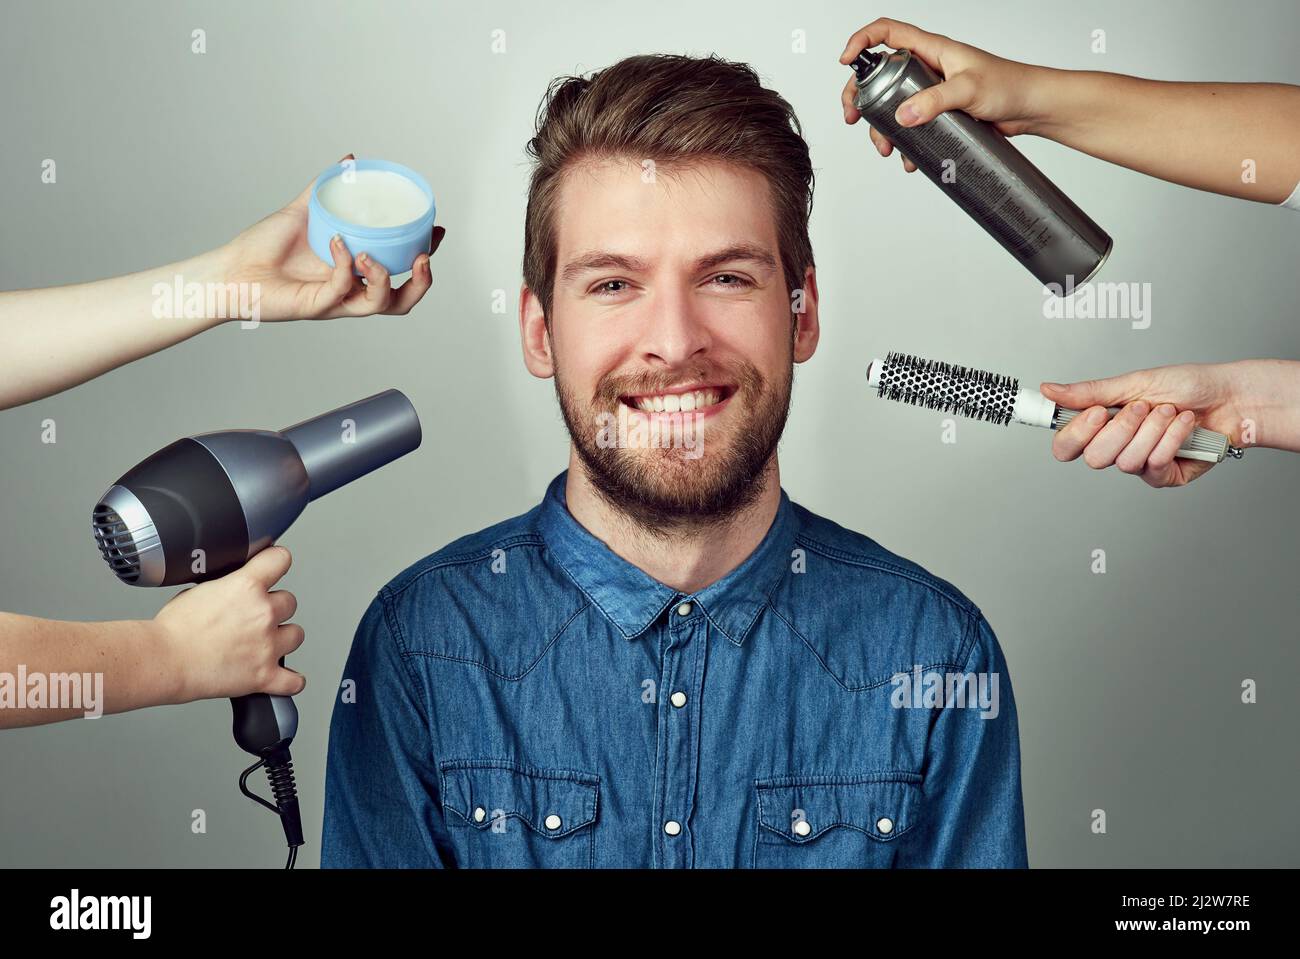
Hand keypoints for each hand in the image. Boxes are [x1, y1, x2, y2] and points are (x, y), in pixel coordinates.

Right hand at [153, 546, 304, 702]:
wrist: (163, 660)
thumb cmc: (172, 630)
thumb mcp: (199, 590)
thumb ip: (227, 586)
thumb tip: (233, 588)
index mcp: (247, 586)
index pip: (280, 560)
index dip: (276, 562)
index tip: (275, 566)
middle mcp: (263, 613)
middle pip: (290, 602)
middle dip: (275, 608)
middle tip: (254, 617)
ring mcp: (267, 645)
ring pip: (296, 635)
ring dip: (283, 638)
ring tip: (263, 644)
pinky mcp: (264, 675)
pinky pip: (294, 681)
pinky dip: (290, 681)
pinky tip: (283, 676)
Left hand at [217, 153, 445, 320]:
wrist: (229, 270)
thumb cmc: (262, 247)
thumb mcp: (301, 211)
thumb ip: (325, 188)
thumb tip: (349, 161)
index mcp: (354, 274)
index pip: (401, 272)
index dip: (425, 258)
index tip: (436, 230)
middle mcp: (349, 292)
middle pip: (402, 301)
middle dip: (421, 282)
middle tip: (422, 257)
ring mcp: (335, 302)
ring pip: (380, 304)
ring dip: (384, 278)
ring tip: (371, 256)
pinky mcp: (316, 306)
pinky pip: (341, 289)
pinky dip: (344, 264)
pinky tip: (336, 242)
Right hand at [839, 18, 1049, 171]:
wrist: (1031, 107)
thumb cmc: (1010, 85)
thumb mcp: (969, 89)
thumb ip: (936, 101)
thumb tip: (904, 115)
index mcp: (932, 49)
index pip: (888, 32)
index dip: (862, 41)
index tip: (846, 61)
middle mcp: (928, 68)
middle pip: (880, 73)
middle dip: (860, 95)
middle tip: (853, 117)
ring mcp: (931, 91)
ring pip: (892, 104)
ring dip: (881, 127)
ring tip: (886, 147)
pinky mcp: (939, 113)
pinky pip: (911, 124)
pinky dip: (904, 141)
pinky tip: (908, 156)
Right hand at [1039, 364, 1250, 487]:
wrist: (1229, 397)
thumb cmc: (1186, 385)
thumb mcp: (1132, 382)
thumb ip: (1088, 392)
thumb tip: (1049, 390)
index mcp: (1101, 424)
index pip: (1066, 445)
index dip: (1075, 434)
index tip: (1096, 413)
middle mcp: (1117, 447)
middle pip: (1094, 458)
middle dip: (1122, 429)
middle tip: (1142, 408)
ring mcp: (1140, 463)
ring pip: (1126, 462)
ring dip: (1152, 431)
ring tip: (1170, 412)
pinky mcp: (1165, 476)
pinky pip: (1155, 466)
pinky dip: (1172, 440)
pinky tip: (1184, 425)